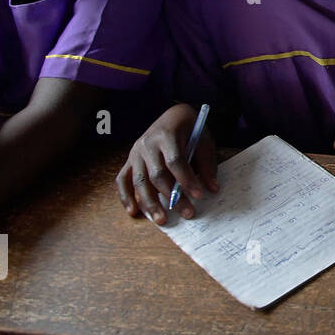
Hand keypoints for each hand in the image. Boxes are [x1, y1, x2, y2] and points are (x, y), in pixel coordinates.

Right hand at [115, 103, 217, 223]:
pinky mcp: (129, 161)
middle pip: (157, 175)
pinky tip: (133, 211)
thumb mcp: (204, 140)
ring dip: (150, 203)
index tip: (199, 195)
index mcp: (167, 135)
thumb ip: (207, 164)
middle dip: (173, 196)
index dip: (187, 179)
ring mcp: (135, 153)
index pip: (176, 161)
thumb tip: (212, 189)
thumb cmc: (190, 129)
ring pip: (140, 181)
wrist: (173, 115)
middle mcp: (147, 144)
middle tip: (187, 213)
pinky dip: (125, 197)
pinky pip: (122, 180)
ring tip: (161, 219)